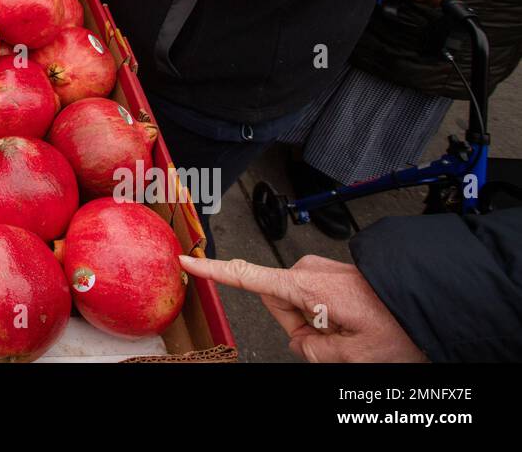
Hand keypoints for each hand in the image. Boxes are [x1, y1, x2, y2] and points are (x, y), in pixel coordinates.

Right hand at [180, 254, 427, 362]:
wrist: (427, 302)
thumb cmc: (396, 322)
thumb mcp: (350, 354)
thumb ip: (311, 349)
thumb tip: (301, 341)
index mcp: (306, 285)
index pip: (247, 278)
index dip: (214, 271)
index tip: (188, 261)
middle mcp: (308, 270)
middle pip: (278, 304)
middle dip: (302, 326)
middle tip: (339, 337)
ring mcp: (320, 269)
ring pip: (298, 305)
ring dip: (320, 322)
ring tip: (354, 327)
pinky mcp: (330, 272)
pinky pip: (313, 299)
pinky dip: (328, 314)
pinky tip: (355, 320)